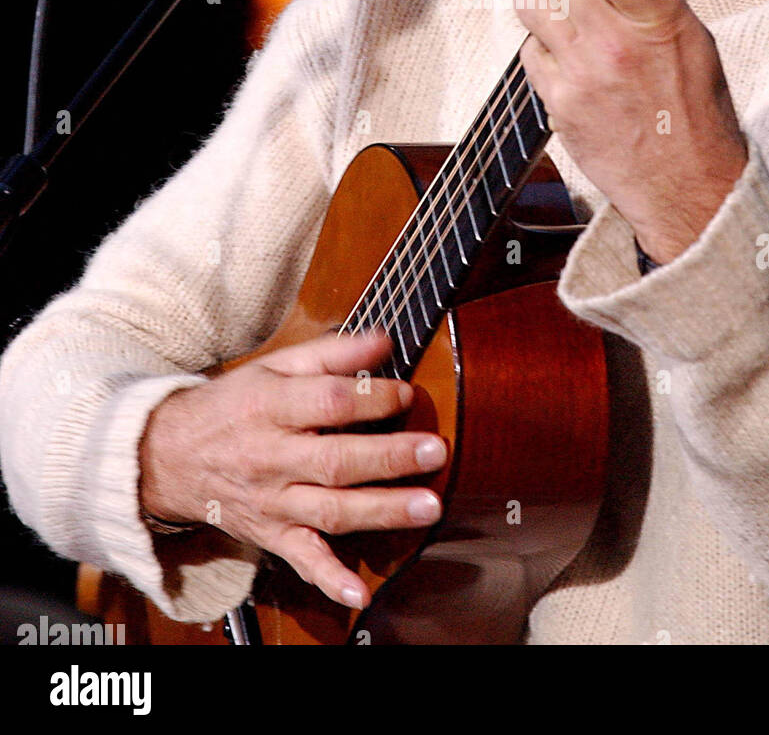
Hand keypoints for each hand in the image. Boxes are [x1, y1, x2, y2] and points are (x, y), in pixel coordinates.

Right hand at [138, 332, 446, 609]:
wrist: (168, 456)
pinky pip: (301, 561)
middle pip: (336, 461)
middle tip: (435, 451)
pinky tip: (359, 593)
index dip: (371, 398)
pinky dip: (329, 581)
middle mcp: (272, 457)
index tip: (407, 394)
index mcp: (272, 407)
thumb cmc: (233, 405)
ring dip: (382, 511)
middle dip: (390, 458)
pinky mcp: (271, 535)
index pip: (328, 403)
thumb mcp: (273, 366)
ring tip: (428, 507)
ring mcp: (273, 502)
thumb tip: (384, 340)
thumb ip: (331, 353)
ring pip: (330, 510)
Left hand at [514, 0, 747, 264]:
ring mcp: (580, 73)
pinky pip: (529, 50)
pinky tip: (559, 49)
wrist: (685, 184)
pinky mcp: (557, 101)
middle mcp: (615, 43)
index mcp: (659, 20)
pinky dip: (541, 43)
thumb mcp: (696, 39)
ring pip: (530, 1)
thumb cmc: (694, 111)